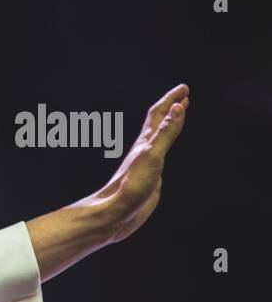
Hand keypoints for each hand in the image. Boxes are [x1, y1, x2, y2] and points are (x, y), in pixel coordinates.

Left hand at [81, 82, 189, 243]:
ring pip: (160, 136)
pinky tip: (167, 146)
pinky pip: (161, 152)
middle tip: (184, 94)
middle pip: (159, 122)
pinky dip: (167, 143)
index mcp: (145, 142)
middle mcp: (145, 149)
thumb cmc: (131, 186)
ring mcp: (147, 162)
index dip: (171, 99)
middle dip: (172, 107)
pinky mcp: (150, 175)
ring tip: (179, 113)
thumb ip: (166, 133)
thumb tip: (177, 107)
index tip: (184, 88)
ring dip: (171, 123)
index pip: (159, 113)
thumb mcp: (152, 156)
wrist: (116, 213)